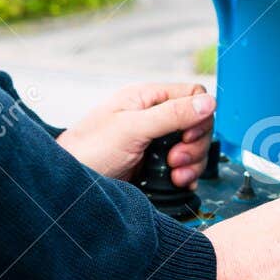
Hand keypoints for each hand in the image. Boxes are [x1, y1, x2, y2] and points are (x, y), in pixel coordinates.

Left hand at [56, 82, 214, 184]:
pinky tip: (177, 183)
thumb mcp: (133, 128)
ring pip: (192, 146)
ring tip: (174, 176)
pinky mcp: (152, 164)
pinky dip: (185, 175)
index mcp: (146, 98)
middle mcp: (152, 117)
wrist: (69, 184)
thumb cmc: (90, 150)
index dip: (199, 115)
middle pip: (197, 123)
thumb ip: (172, 114)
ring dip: (191, 163)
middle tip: (175, 160)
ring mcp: (154, 141)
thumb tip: (209, 102)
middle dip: (194, 144)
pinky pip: (182, 166)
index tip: (187, 136)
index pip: (192, 95)